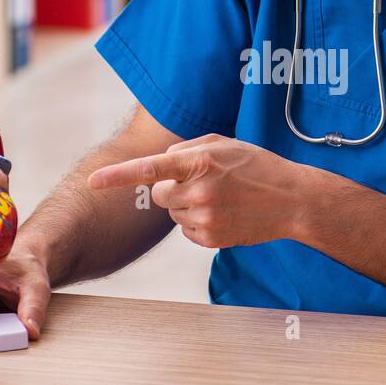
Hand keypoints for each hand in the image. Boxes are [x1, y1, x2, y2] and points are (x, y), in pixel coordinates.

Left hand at [86, 134, 308, 247]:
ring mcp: (204, 219)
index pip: (150, 168)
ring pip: (172, 212)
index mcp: (200, 162)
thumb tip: (160, 164)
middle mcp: (199, 191)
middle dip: (173, 187)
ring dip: (187, 205)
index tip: (93, 182)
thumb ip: (186, 149)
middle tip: (205, 182)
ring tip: (222, 198)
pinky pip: (186, 230)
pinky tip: (224, 214)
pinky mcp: (210, 240)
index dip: (118, 176)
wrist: (292, 201)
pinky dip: (198, 223)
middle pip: (160, 192)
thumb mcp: (224, 144)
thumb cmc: (258, 166)